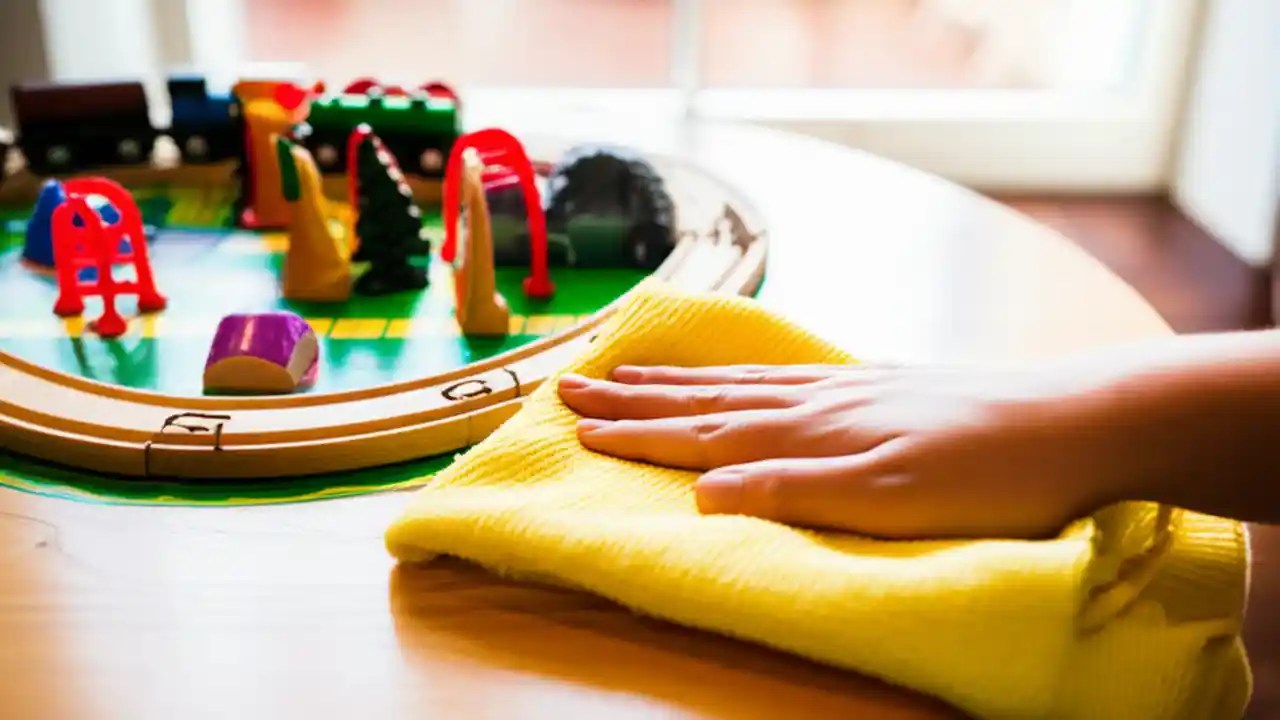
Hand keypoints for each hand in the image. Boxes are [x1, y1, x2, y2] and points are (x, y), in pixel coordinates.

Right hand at [558, 364, 1128, 538]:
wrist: (1069, 425)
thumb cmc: (985, 476)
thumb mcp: (889, 500)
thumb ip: (794, 491)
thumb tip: (700, 494)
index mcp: (809, 434)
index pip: (700, 435)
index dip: (635, 434)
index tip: (574, 426)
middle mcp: (815, 403)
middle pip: (705, 399)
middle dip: (633, 397)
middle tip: (570, 385)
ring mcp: (844, 388)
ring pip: (738, 381)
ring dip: (675, 379)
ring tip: (628, 368)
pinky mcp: (875, 385)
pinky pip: (783, 373)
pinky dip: (740, 370)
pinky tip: (737, 370)